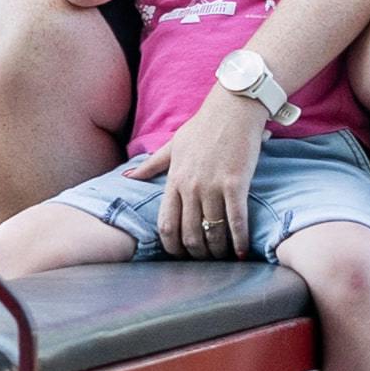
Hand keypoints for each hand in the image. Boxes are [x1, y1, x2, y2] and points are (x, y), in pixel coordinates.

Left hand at [127, 79, 266, 259]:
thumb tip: (127, 176)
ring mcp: (212, 186)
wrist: (233, 108)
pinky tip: (242, 252)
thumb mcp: (172, 145)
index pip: (165, 224)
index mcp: (173, 180)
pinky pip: (235, 219)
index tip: (180, 256)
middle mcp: (190, 187)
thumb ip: (151, 165)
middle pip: (189, 234)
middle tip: (206, 263)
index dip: (172, 247)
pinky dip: (239, 239)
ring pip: (212, 231)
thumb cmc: (204, 126)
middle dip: (197, 255)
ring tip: (225, 260)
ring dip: (218, 251)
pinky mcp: (235, 183)